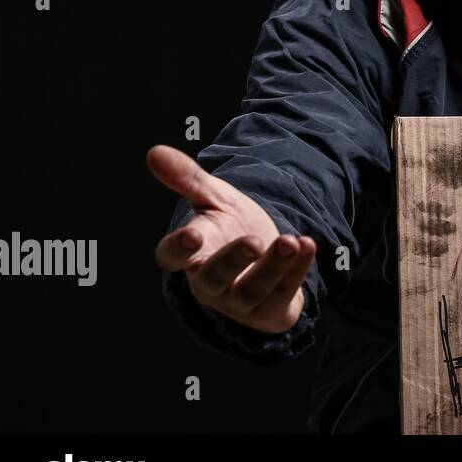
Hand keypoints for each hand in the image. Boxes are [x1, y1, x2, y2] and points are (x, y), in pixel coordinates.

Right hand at [149, 145, 316, 332]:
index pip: (172, 257)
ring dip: (273, 267)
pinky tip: (307, 245)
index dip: (177, 249)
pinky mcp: (270, 310)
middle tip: (254, 241)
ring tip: (290, 240)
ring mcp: (239, 301)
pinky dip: (297, 270)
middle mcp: (210, 282)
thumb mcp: (214, 199)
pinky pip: (283, 292)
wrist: (266, 257)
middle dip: (233, 260)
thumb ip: (188, 179)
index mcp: (192, 255)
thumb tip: (154, 151)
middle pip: (213, 278)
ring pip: (251, 290)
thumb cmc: (230, 227)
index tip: (191, 235)